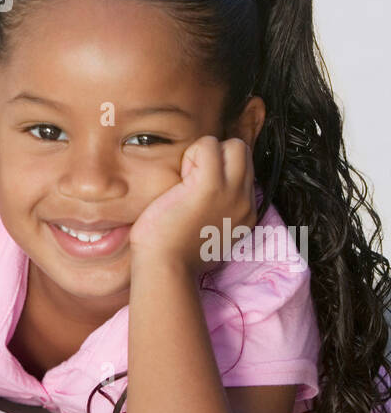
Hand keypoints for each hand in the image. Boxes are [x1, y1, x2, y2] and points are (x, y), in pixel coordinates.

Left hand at [128, 135, 256, 270]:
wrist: (165, 267)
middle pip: (244, 153)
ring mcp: (232, 193)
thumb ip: (218, 212)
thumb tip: (207, 193)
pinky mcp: (210, 186)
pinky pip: (208, 145)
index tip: (197, 187)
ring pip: (235, 145)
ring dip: (207, 153)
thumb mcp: (210, 233)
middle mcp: (246, 202)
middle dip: (219, 154)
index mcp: (246, 214)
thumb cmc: (176, 252)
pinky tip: (180, 180)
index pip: (244, 171)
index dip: (220, 168)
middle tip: (192, 178)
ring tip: (187, 179)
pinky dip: (192, 153)